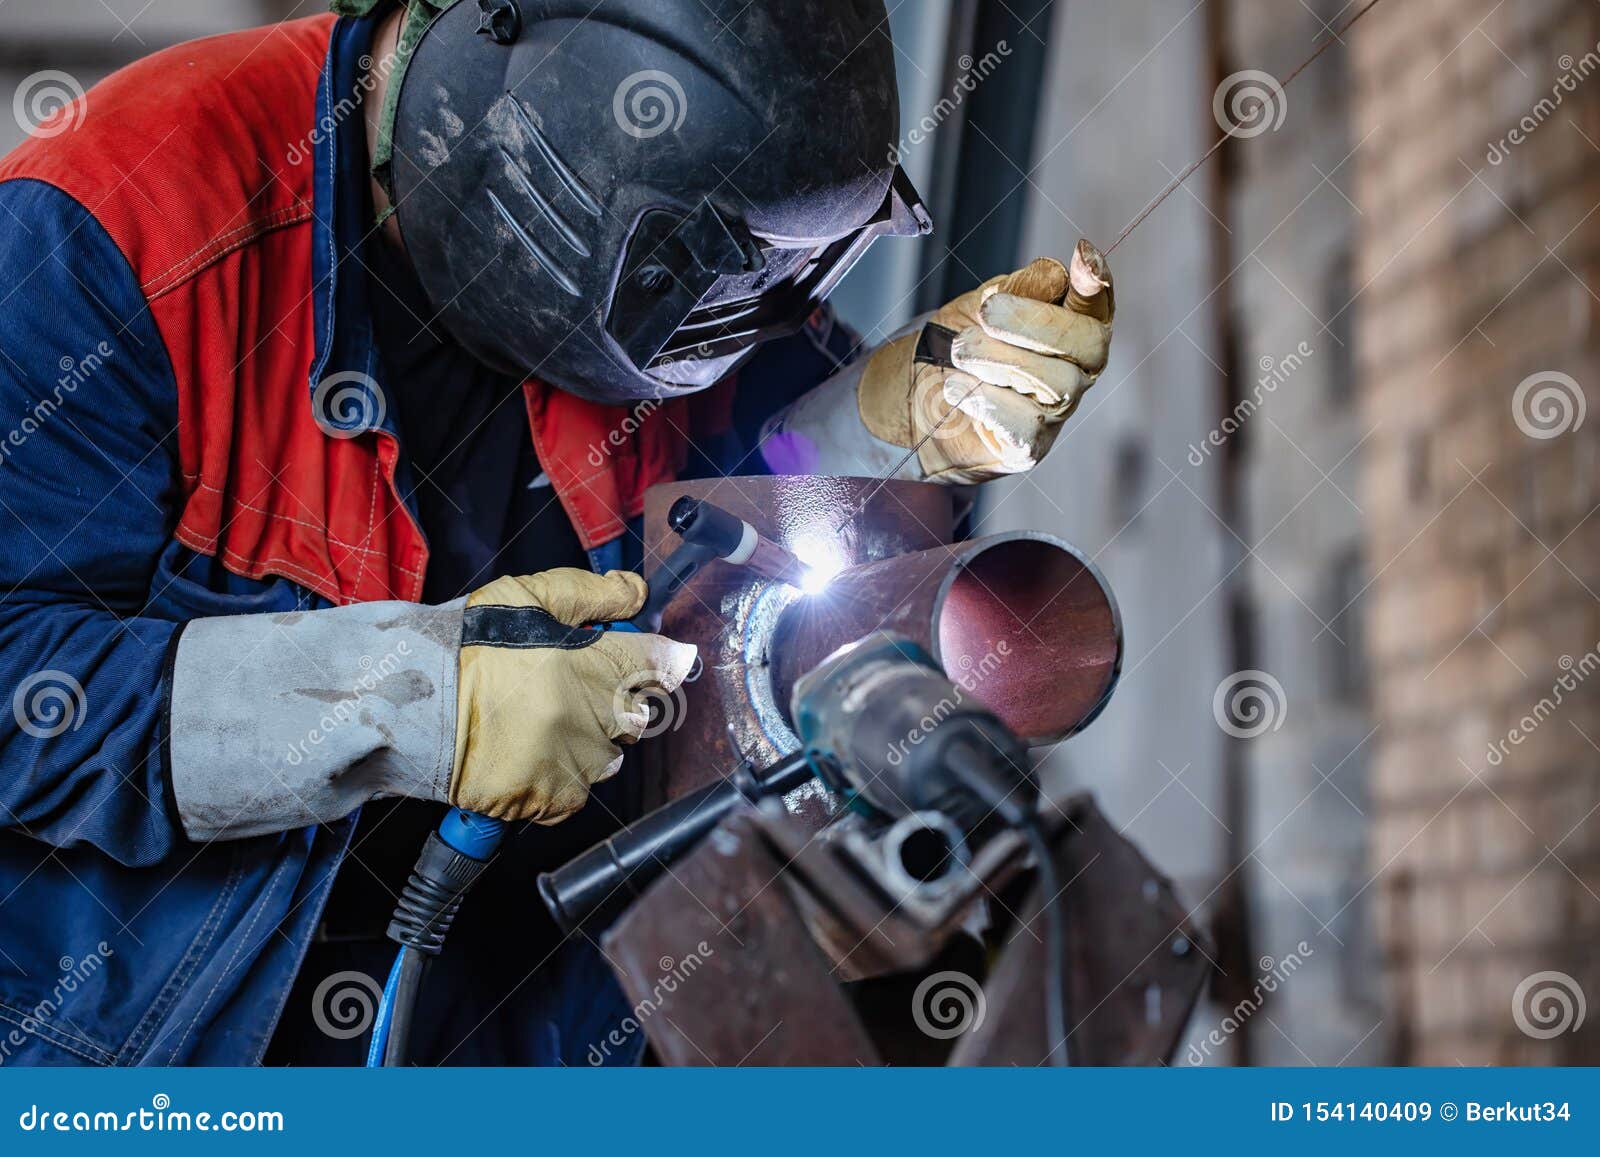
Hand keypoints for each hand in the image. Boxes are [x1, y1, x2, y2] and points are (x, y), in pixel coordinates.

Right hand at [449, 568, 697, 823]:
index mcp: (602, 665)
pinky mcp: (549, 797)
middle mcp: (598, 718)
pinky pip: (574, 794)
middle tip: (565, 689)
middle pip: (636, 716)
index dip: (659, 660)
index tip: (646, 660)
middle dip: (612, 702)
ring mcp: (575, 762)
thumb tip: (639, 594)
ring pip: (606, 758)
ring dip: (585, 743)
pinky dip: (556, 779)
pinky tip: (525, 754)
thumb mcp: (532, 595)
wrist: (408, 698)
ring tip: (537, 723)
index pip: (664, 665)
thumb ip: (596, 594)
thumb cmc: (467, 644)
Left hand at [858, 240, 1113, 483]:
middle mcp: (1077, 369)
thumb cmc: (961, 344)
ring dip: (1001, 360)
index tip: (1083, 256)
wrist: (918, 397)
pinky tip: (957, 385)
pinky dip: (987, 400)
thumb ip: (1022, 289)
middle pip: (1087, 343)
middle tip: (986, 313)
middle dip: (1035, 322)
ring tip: (961, 352)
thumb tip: (1058, 273)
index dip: (1095, 281)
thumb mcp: (984, 305)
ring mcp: (1057, 411)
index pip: (1097, 302)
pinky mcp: (1031, 446)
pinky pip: (1027, 424)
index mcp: (1072, 326)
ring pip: (1058, 384)